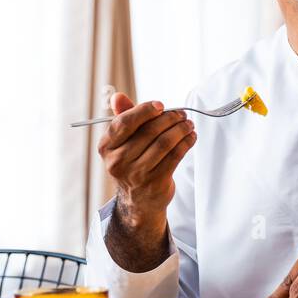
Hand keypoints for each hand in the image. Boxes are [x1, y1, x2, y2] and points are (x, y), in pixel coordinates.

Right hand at [98, 92, 195, 232]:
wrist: (138, 201)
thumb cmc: (132, 163)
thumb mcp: (123, 142)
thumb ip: (123, 118)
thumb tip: (118, 96)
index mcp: (107, 147)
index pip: (125, 123)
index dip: (144, 111)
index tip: (161, 105)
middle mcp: (118, 161)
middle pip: (149, 131)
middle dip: (169, 119)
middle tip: (181, 114)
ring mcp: (137, 174)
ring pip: (164, 143)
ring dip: (181, 129)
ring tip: (188, 124)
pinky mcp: (155, 182)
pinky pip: (175, 156)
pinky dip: (186, 143)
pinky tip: (191, 137)